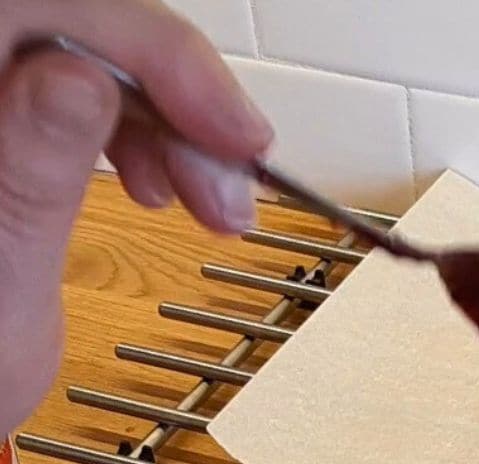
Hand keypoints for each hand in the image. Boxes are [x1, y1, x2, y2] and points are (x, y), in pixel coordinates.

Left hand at [0, 1, 272, 432]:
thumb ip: (29, 169)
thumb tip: (77, 79)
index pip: (50, 13)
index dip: (155, 55)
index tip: (230, 128)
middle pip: (88, 35)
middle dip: (180, 103)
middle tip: (233, 186)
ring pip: (105, 65)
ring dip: (181, 129)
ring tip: (217, 206)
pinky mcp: (15, 127)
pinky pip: (98, 98)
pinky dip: (154, 140)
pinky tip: (168, 188)